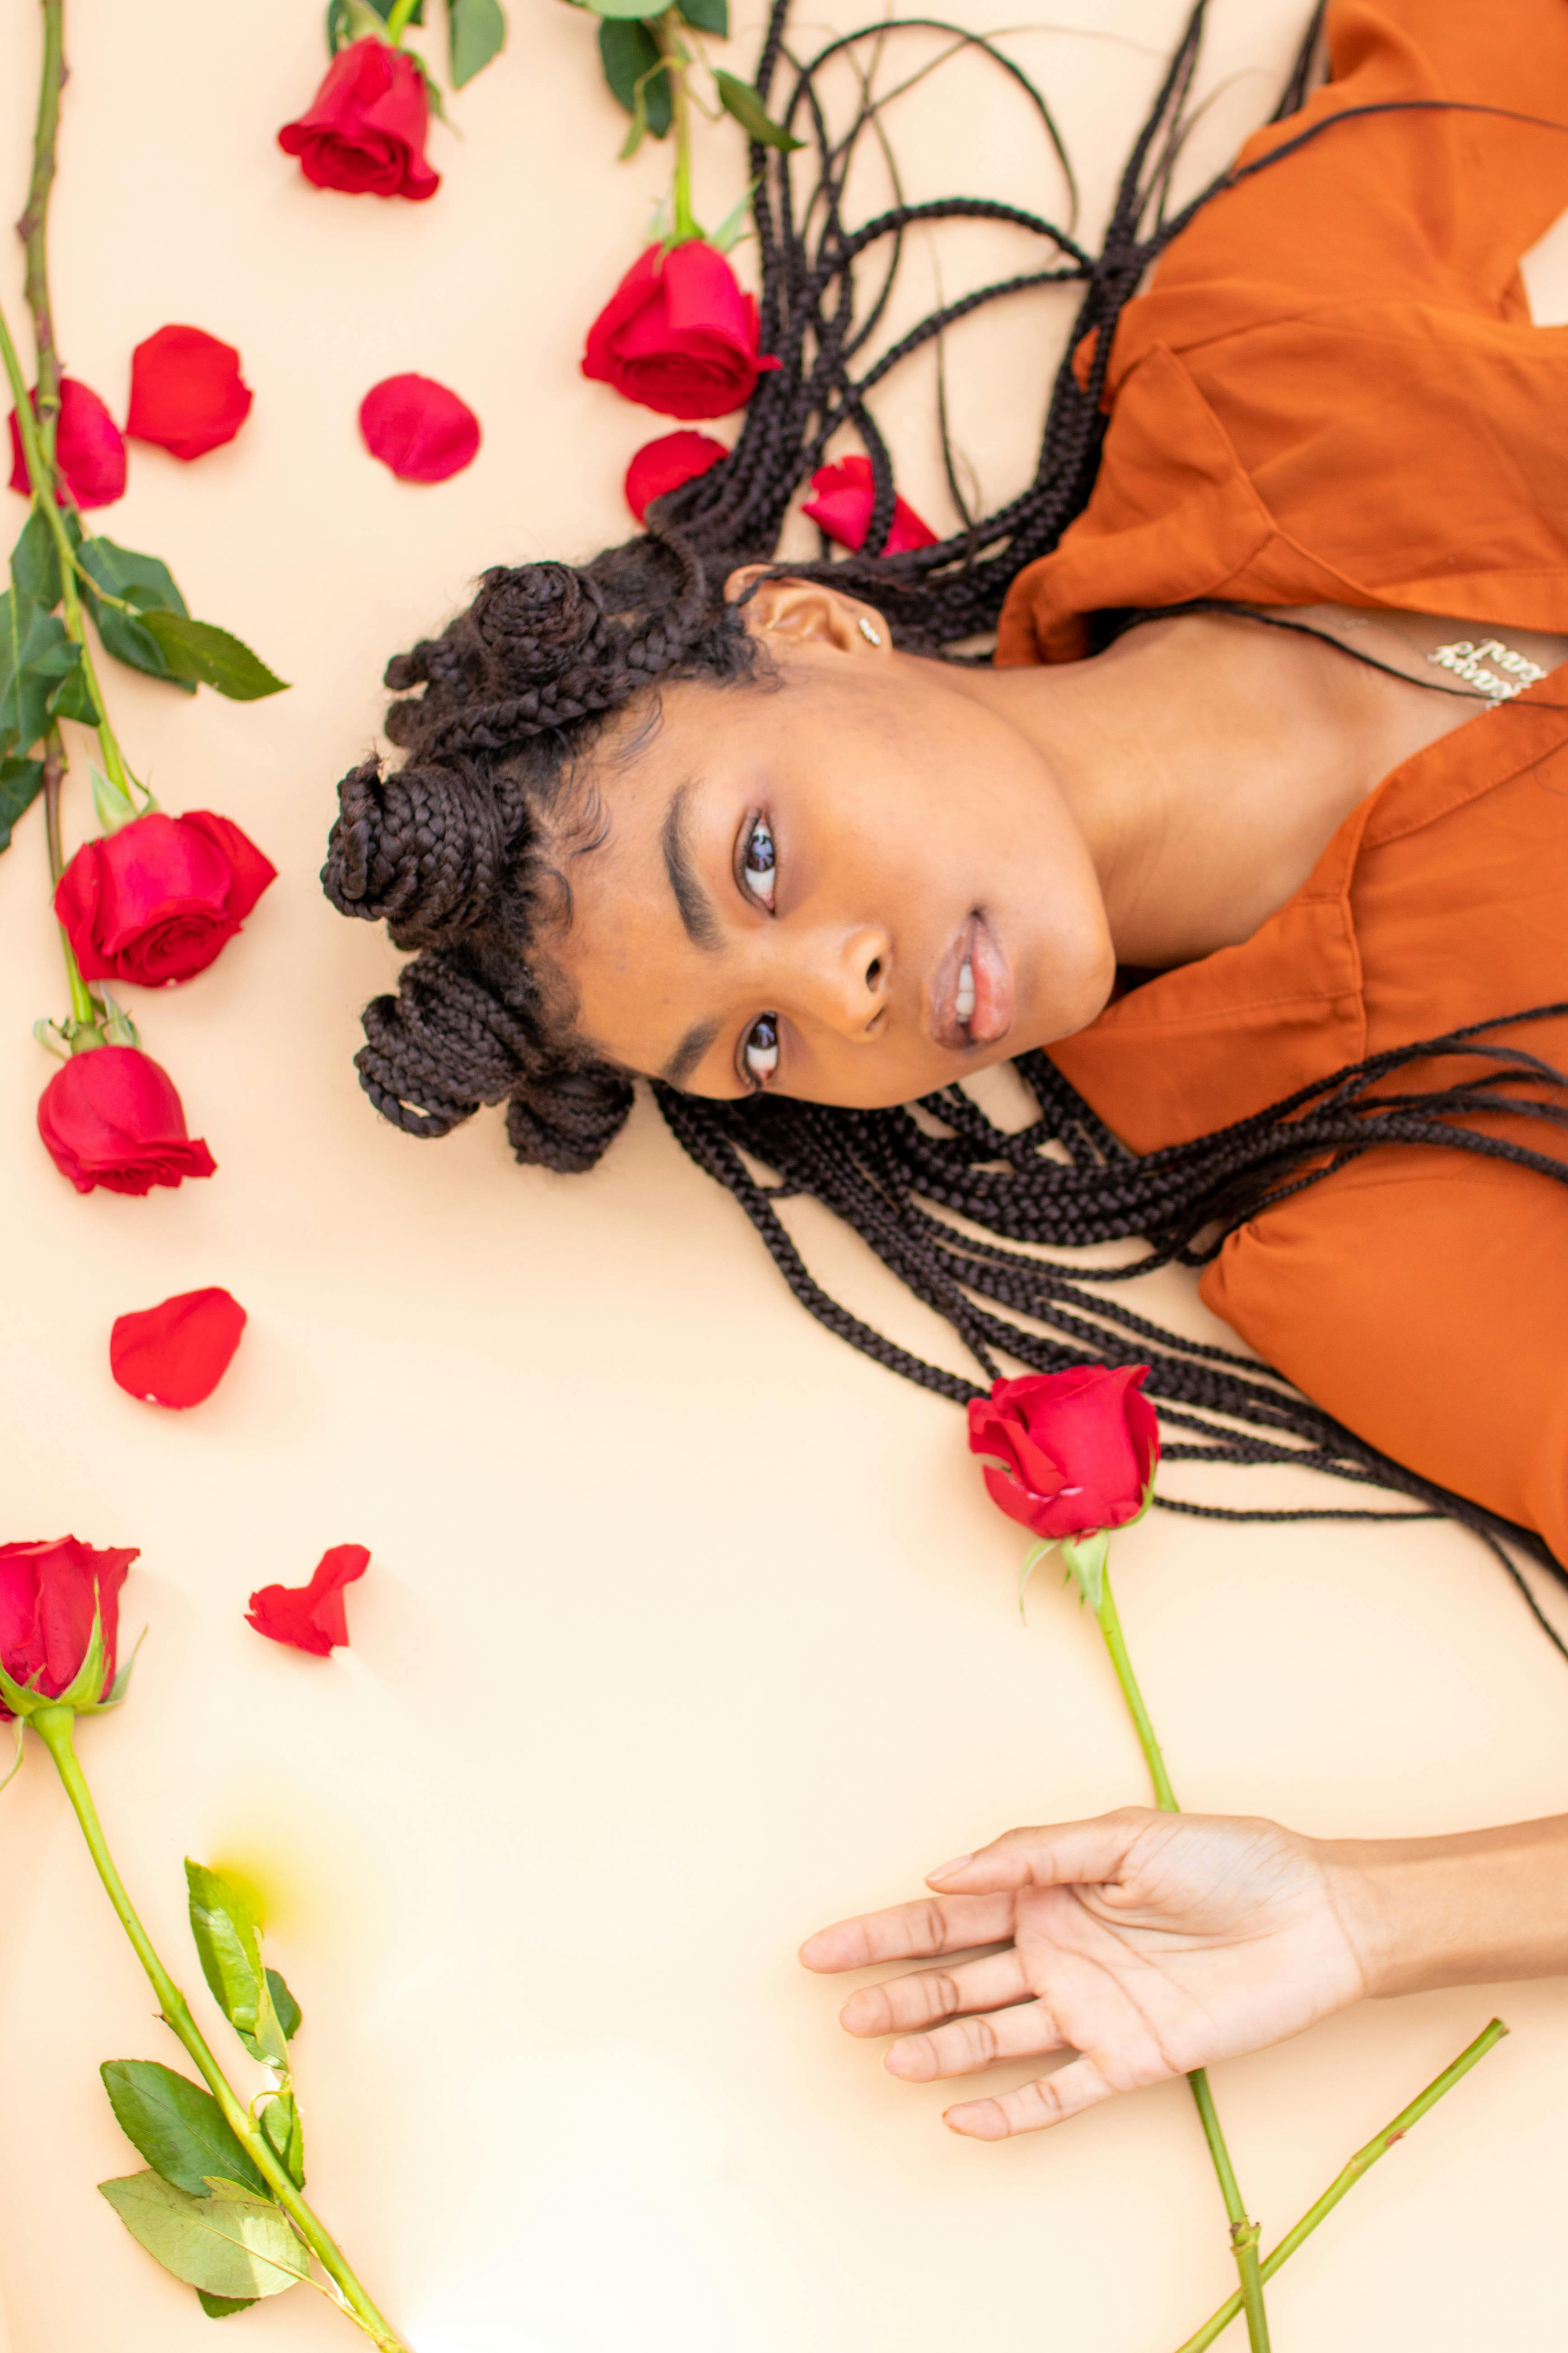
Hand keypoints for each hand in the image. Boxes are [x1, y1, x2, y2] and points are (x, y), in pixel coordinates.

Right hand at [800, 1808, 1367, 2139]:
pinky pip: (1060, 2091)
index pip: (948, 1913)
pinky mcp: (1131, 2057)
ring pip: (994, 2035)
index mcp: (1049, 1889)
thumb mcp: (1126, 1835)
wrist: (1318, 1915)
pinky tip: (965, 2120)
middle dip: (896, 1989)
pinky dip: (1013, 2109)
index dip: (884, 1929)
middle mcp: (1058, 1949)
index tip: (822, 1947)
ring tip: (886, 2054)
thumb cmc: (1232, 1859)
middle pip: (957, 1977)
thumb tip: (944, 1872)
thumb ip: (1033, 1854)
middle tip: (838, 2007)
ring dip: (940, 2045)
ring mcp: (1089, 2007)